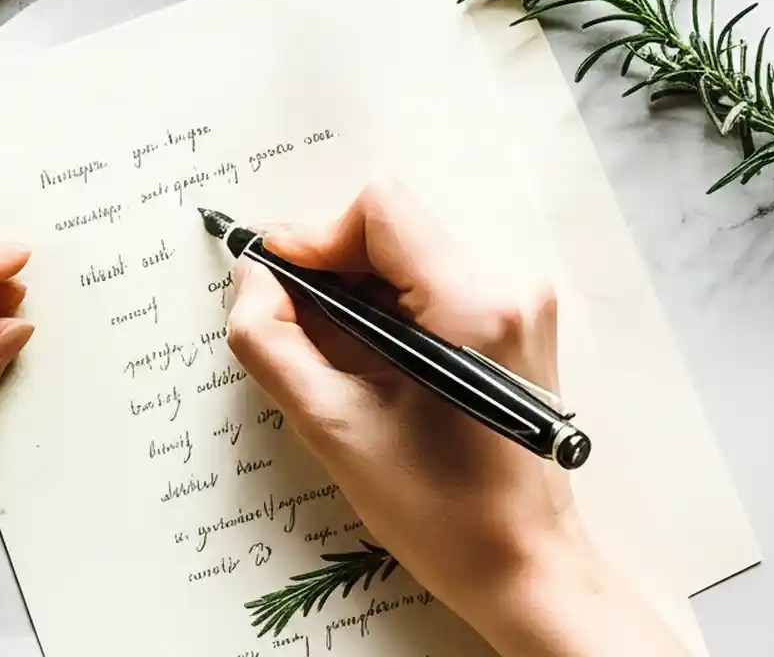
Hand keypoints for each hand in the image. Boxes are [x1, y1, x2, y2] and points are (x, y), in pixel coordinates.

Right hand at [226, 182, 682, 654]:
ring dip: (358, 289)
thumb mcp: (333, 427)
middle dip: (332, 267)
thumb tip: (251, 279)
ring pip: (410, 251)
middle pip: (394, 227)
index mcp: (472, 306)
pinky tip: (372, 360)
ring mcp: (520, 302)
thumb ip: (272, 342)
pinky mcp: (516, 321)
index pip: (381, 209)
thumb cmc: (438, 512)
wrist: (522, 563)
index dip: (315, 238)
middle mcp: (508, 286)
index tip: (277, 283)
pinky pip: (434, 281)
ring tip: (332, 353)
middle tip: (293, 324)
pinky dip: (388, 306)